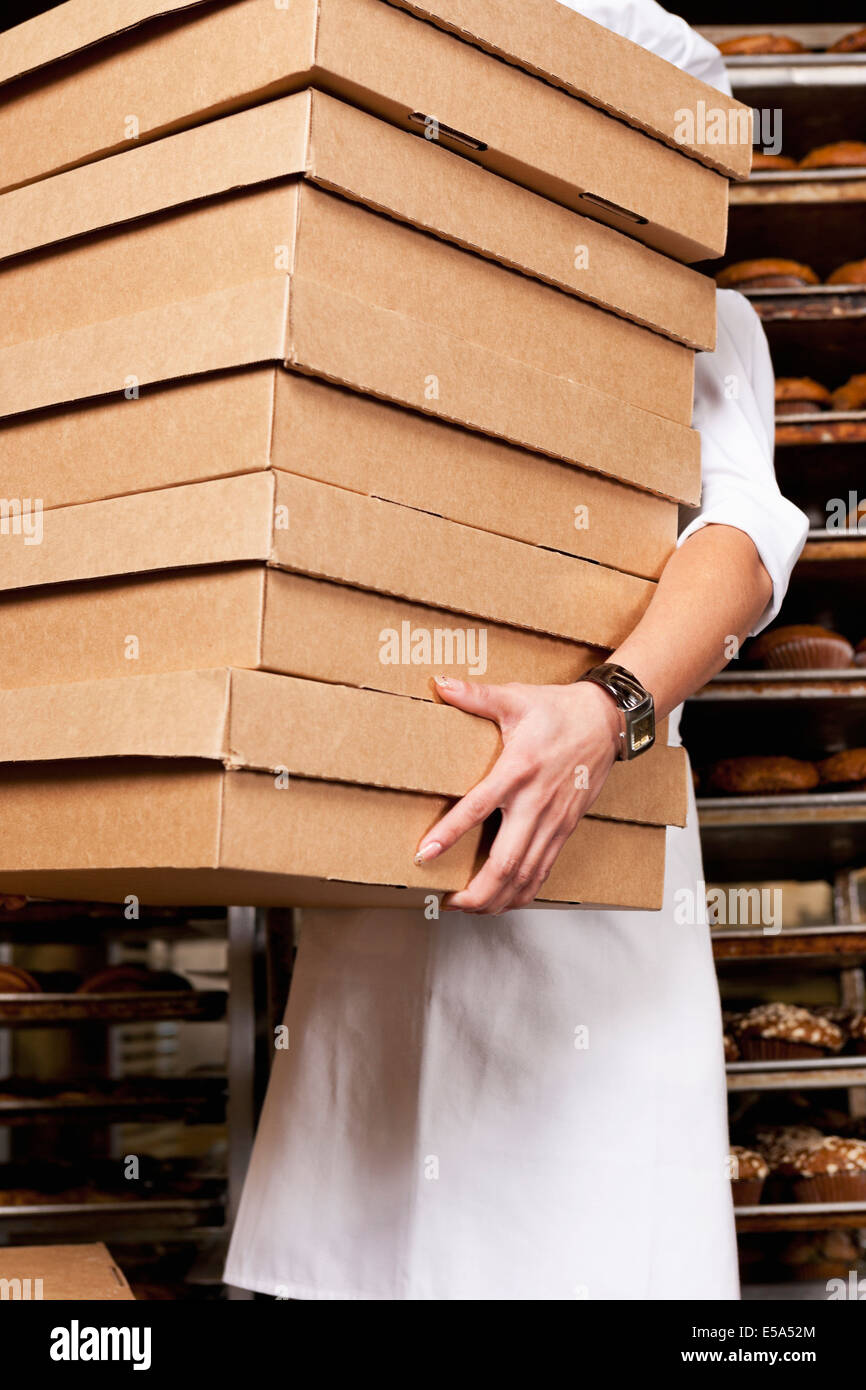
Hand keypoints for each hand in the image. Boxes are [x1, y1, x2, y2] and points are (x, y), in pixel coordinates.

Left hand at [415, 675, 621, 913]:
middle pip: (505, 863)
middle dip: (475, 891)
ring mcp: (553, 821)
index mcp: (517, 771)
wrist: (606, 721)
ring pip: (525, 875)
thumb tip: (440, 684)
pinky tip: (505, 900)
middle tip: (448, 901)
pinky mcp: (565, 829)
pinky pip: (543, 870)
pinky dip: (523, 892)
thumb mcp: (515, 697)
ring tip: (470, 907)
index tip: (424, 855)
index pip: (477, 809)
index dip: (449, 835)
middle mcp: (535, 804)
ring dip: (497, 899)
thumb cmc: (558, 709)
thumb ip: (476, 696)